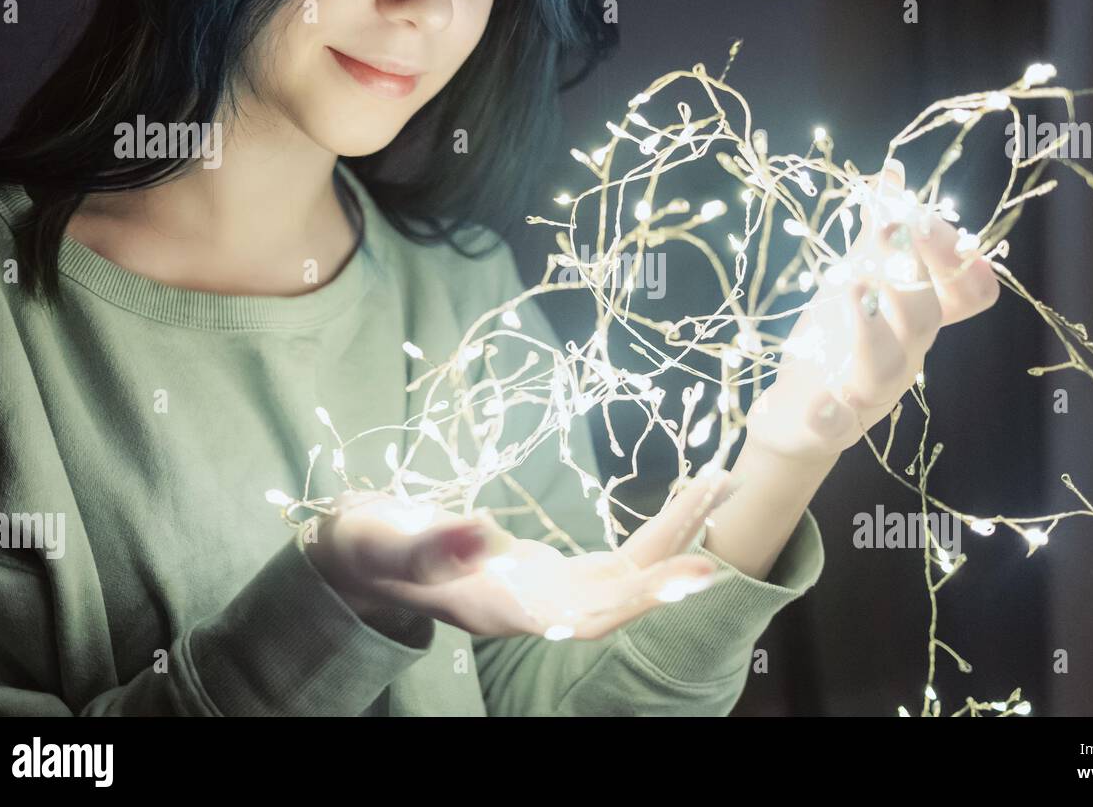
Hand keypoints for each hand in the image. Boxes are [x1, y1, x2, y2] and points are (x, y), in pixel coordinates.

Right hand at [304, 475, 725, 639]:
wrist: (365, 558)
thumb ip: (437, 542)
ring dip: (672, 533)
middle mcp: (541, 611)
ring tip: (715, 482)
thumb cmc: (375, 548)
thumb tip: (485, 529)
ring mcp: (550, 594)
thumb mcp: (393, 541)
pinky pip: (614, 559)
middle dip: (679, 550)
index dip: (648, 592)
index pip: (595, 610)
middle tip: (727, 492)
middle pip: (625, 591)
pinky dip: (649, 533)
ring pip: (626, 573)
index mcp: (509, 611)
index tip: (701, 566)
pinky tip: (680, 507)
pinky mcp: (553, 574)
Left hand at [745, 158, 999, 462]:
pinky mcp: (827, 425)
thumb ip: (876, 236)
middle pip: (924, 316)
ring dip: (868, 324)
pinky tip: (816, 404)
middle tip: (885, 227)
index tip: (921, 215)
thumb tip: (892, 175)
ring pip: (884, 364)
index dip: (951, 255)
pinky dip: (828, 416)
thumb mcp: (855, 282)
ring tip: (848, 286)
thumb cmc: (834, 343)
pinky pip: (835, 426)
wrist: (797, 420)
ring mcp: (868, 393)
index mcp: (916, 320)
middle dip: (909, 269)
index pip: (965, 293)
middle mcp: (904, 355)